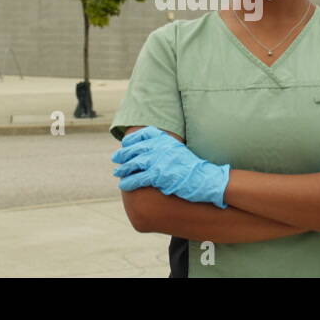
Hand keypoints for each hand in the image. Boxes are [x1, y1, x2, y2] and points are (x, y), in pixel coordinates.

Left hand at [111, 126, 230, 208]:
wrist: (204, 178)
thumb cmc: (192, 168)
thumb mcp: (178, 150)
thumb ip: (164, 147)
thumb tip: (149, 150)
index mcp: (165, 139)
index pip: (144, 134)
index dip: (132, 139)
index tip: (125, 143)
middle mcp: (159, 147)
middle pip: (135, 148)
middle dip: (123, 154)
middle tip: (115, 158)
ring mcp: (158, 161)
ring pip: (133, 163)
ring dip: (123, 169)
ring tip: (117, 173)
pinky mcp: (157, 175)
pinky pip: (137, 178)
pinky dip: (128, 182)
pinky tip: (123, 185)